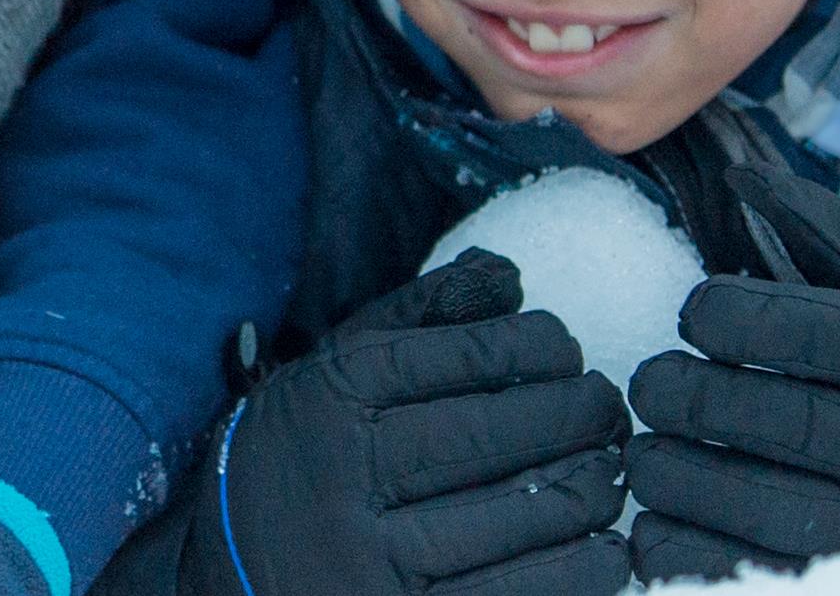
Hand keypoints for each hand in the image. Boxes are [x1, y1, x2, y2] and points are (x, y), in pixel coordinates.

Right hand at [192, 250, 628, 595]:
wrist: (230, 575)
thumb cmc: (306, 460)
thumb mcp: (330, 374)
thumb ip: (411, 319)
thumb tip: (507, 276)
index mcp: (324, 400)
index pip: (454, 357)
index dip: (532, 347)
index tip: (563, 348)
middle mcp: (342, 477)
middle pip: (494, 435)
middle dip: (577, 413)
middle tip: (606, 408)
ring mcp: (374, 561)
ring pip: (522, 515)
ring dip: (591, 487)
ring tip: (609, 470)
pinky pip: (528, 594)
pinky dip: (587, 567)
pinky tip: (605, 544)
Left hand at [626, 165, 839, 581]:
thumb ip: (836, 233)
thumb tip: (742, 181)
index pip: (829, 334)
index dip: (744, 319)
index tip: (693, 310)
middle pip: (789, 424)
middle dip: (693, 398)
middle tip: (649, 383)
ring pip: (767, 510)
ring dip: (680, 478)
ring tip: (645, 449)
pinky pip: (758, 577)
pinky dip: (690, 552)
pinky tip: (659, 517)